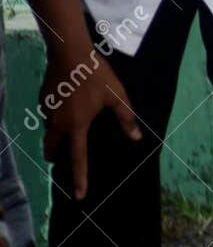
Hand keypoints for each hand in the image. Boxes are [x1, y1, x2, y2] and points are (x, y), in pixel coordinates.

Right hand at [40, 50, 141, 200]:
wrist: (70, 51)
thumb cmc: (96, 74)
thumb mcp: (117, 96)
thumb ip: (126, 118)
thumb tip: (137, 137)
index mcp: (77, 126)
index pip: (78, 158)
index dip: (80, 178)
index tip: (79, 195)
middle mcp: (58, 123)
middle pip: (52, 148)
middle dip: (57, 156)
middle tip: (63, 158)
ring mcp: (47, 110)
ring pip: (49, 130)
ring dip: (57, 133)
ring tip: (71, 124)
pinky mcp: (42, 99)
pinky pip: (48, 114)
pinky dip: (55, 115)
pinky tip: (67, 104)